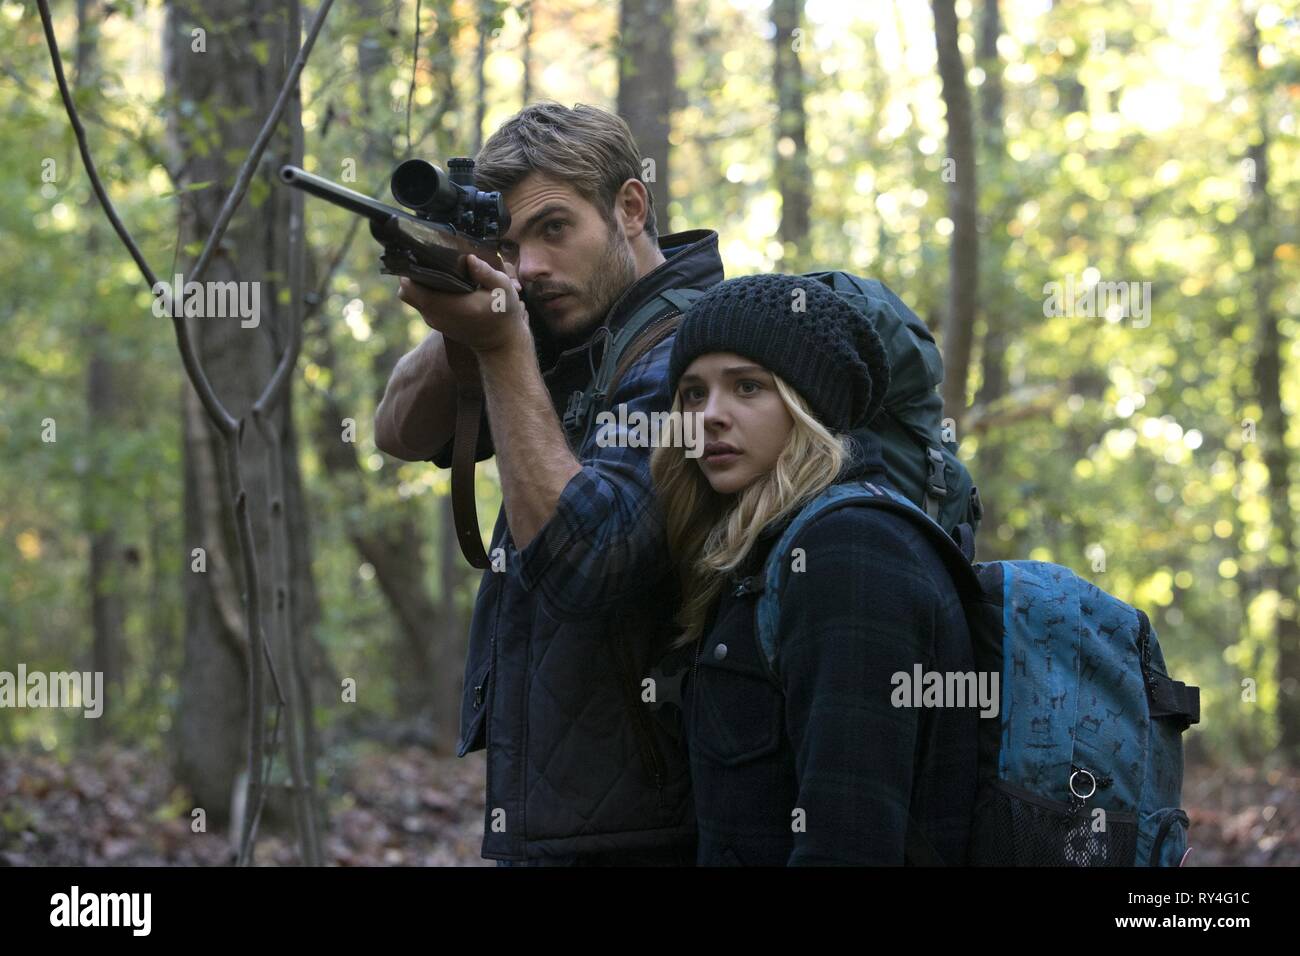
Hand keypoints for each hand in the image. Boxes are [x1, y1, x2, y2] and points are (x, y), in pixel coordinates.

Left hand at [397, 255, 529, 354]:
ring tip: (436, 270)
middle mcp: (436, 315)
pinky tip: (441, 282)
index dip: (412, 269)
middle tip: (428, 260)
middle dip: (412, 274)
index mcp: (449, 306)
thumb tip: (469, 258)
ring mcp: (433, 320)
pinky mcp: (435, 322)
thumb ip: (486, 273)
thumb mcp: (504, 289)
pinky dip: (425, 292)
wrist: (500, 343)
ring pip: (411, 297)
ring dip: (418, 283)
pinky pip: (420, 303)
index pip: (411, 287)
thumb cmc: (504, 313)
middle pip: (406, 291)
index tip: (422, 255)